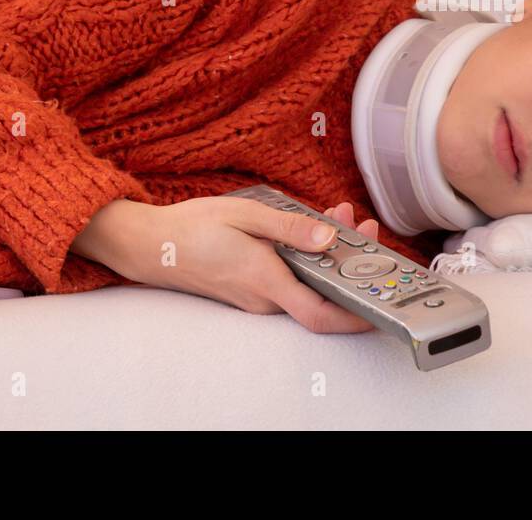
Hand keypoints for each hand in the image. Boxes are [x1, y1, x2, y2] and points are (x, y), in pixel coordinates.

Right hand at [103, 195, 383, 334]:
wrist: (152, 244)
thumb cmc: (193, 228)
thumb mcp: (247, 215)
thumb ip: (291, 228)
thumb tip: (329, 236)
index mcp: (265, 280)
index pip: (320, 313)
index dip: (355, 315)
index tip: (379, 303)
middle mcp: (264, 297)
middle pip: (321, 294)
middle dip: (349, 264)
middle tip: (363, 228)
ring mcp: (257, 297)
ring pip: (307, 283)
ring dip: (328, 254)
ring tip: (338, 216)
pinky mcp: (253, 289)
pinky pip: (290, 279)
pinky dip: (308, 256)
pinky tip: (310, 228)